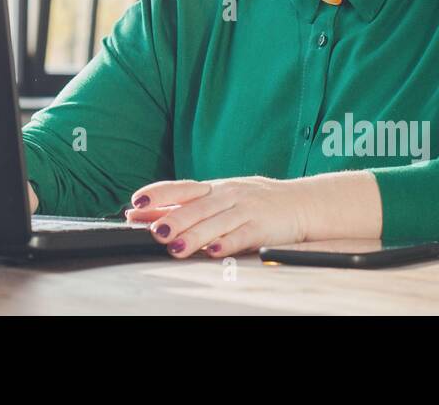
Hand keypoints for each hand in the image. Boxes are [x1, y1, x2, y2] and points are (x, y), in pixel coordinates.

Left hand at [124, 176, 306, 257]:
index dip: (158, 194)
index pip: (182, 188)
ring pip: (215, 222)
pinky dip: (227, 243)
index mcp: (215, 187)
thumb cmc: (255, 203)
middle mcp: (228, 194)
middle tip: (154, 232)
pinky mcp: (263, 226)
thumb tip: (145, 213)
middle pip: (196, 207)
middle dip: (173, 220)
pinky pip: (243, 235)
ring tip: (175, 247)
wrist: (302, 203)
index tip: (136, 203)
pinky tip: (214, 251)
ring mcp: (246, 209)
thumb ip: (186, 206)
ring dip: (194, 235)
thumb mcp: (222, 199)